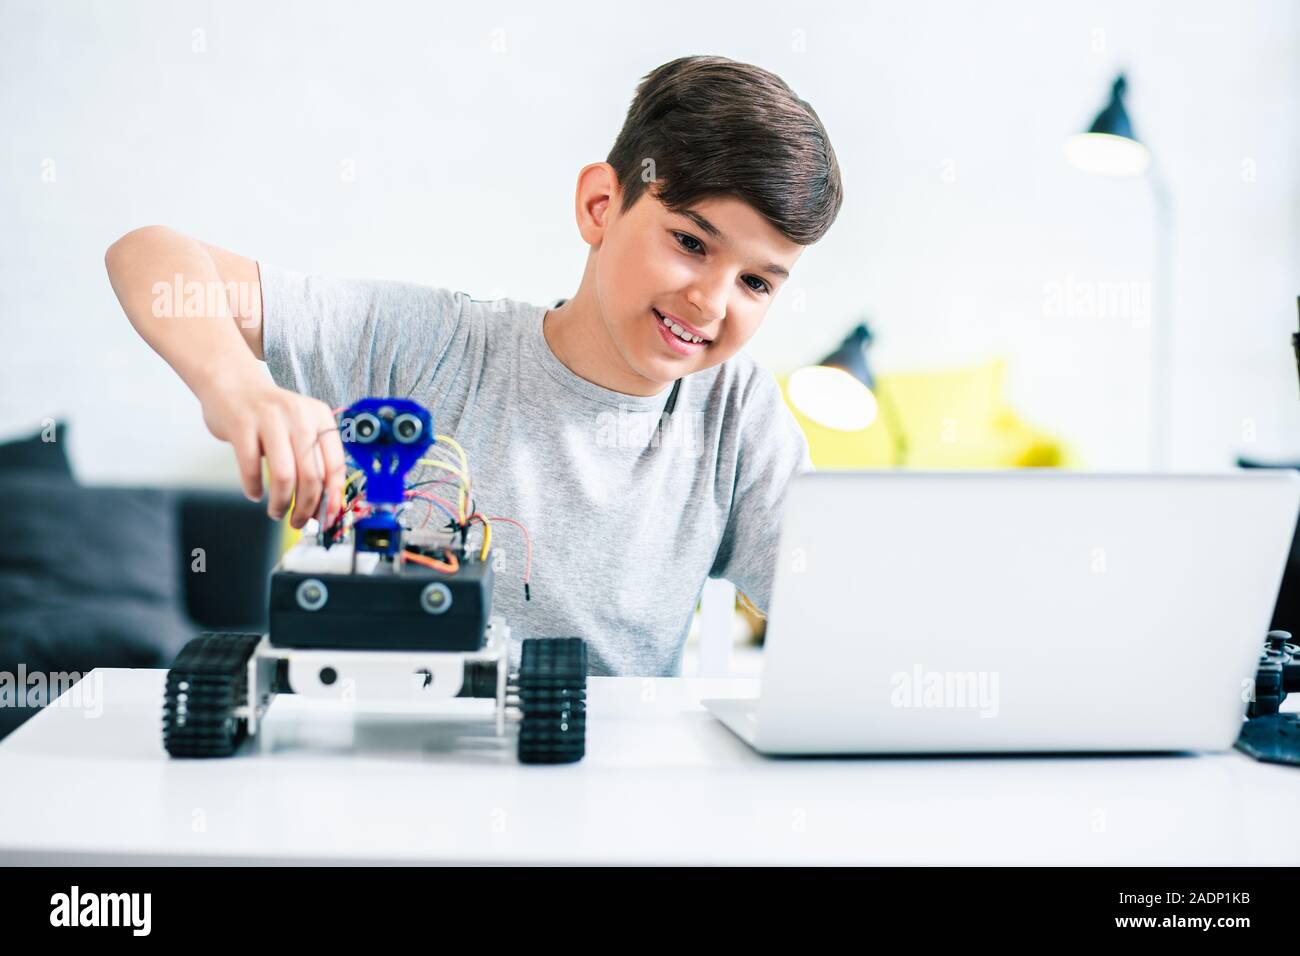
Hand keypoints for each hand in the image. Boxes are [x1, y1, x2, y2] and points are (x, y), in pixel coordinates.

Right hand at [198, 374, 344, 528]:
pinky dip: (253, 488)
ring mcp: (269, 418)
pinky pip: (252, 468)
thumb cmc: (270, 415)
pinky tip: (254, 493)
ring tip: (276, 512)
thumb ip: (313, 459)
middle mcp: (299, 416)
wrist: (232, 384)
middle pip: (311, 475)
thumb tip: (324, 505)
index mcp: (320, 417)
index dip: (333, 497)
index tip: (328, 517)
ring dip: (281, 503)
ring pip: (284, 476)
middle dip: (306, 507)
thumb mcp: (300, 427)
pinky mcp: (241, 425)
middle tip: (299, 522)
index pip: (335, 465)